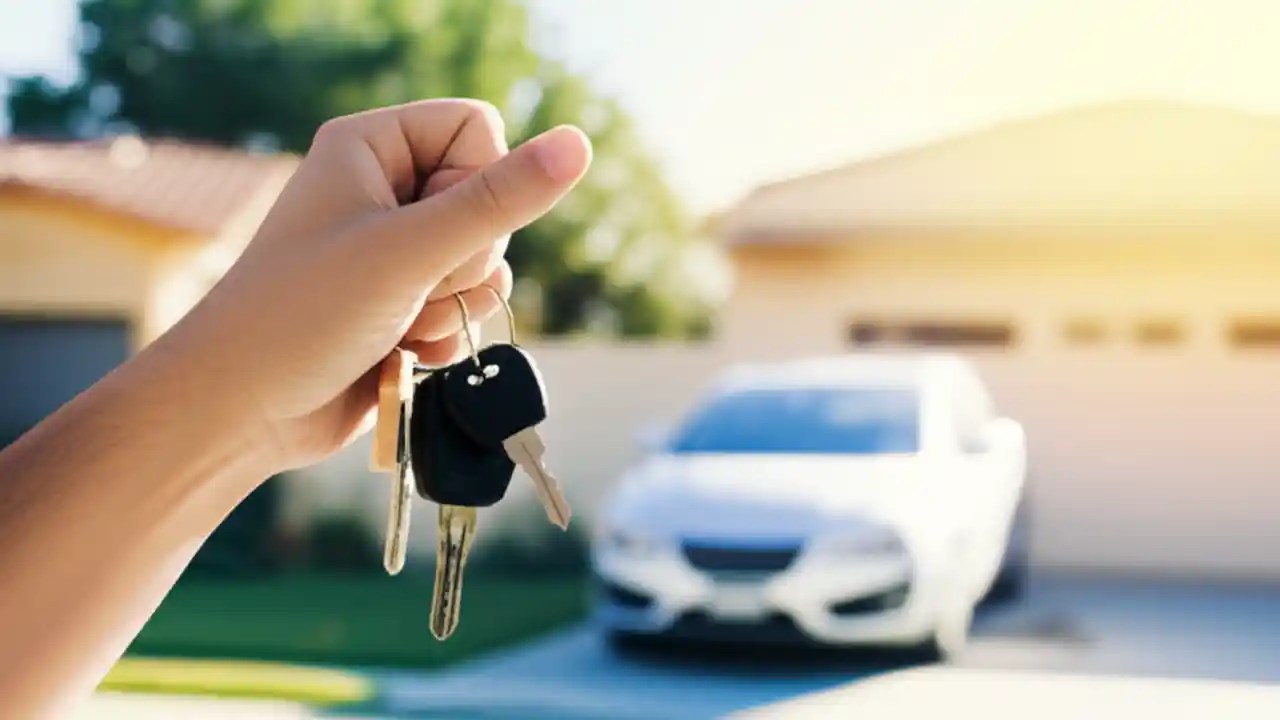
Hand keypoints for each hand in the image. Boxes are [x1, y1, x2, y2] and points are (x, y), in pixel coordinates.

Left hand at [164, 99, 590, 469]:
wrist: (240, 412)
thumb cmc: (301, 316)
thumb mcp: (409, 250)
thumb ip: (498, 200)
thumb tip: (578, 144)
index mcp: (370, 146)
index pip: (479, 131)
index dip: (479, 184)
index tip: (434, 228)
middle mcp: (384, 190)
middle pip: (491, 203)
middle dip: (464, 261)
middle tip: (408, 284)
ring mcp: (395, 251)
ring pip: (488, 264)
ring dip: (455, 306)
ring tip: (396, 322)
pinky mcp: (404, 305)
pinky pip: (469, 310)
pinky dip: (444, 337)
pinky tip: (399, 351)